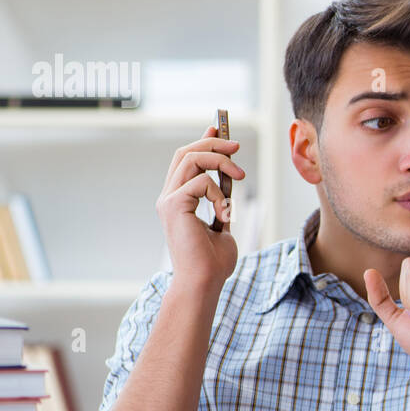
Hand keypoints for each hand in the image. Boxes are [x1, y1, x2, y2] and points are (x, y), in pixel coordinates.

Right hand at [156, 123, 245, 292]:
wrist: (204, 282)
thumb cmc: (213, 263)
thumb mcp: (222, 226)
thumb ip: (222, 205)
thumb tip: (231, 185)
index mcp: (178, 200)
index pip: (186, 160)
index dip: (202, 140)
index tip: (218, 128)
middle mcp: (169, 197)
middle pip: (186, 152)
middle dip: (213, 142)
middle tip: (237, 146)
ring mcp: (169, 200)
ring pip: (191, 159)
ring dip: (221, 162)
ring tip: (240, 176)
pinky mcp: (173, 206)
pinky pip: (200, 182)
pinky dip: (219, 193)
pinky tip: (225, 214)